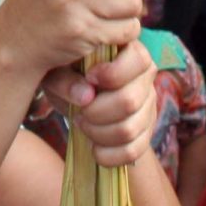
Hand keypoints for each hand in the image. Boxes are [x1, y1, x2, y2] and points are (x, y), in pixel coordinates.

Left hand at [39, 39, 158, 168]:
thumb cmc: (66, 74)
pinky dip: (108, 155)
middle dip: (97, 112)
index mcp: (129, 50)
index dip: (113, 73)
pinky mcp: (146, 131)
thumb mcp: (56, 71)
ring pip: (129, 129)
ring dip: (98, 133)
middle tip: (79, 110)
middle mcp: (146, 76)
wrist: (76, 97)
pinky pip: (133, 151)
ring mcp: (149, 105)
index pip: (139, 59)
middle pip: (130, 101)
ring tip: (82, 124)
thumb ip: (64, 79)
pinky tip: (93, 147)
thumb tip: (85, 96)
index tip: (89, 77)